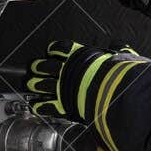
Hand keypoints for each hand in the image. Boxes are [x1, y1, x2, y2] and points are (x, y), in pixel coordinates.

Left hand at [24, 39, 146, 123]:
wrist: (111, 90)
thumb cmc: (117, 74)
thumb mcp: (120, 57)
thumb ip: (118, 50)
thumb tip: (119, 45)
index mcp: (78, 56)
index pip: (59, 48)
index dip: (53, 50)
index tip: (51, 52)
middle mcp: (66, 70)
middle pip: (44, 66)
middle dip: (38, 66)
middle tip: (34, 67)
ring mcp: (62, 88)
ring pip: (41, 84)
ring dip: (34, 84)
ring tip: (30, 84)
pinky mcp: (62, 105)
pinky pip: (46, 105)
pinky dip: (40, 105)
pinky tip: (35, 105)